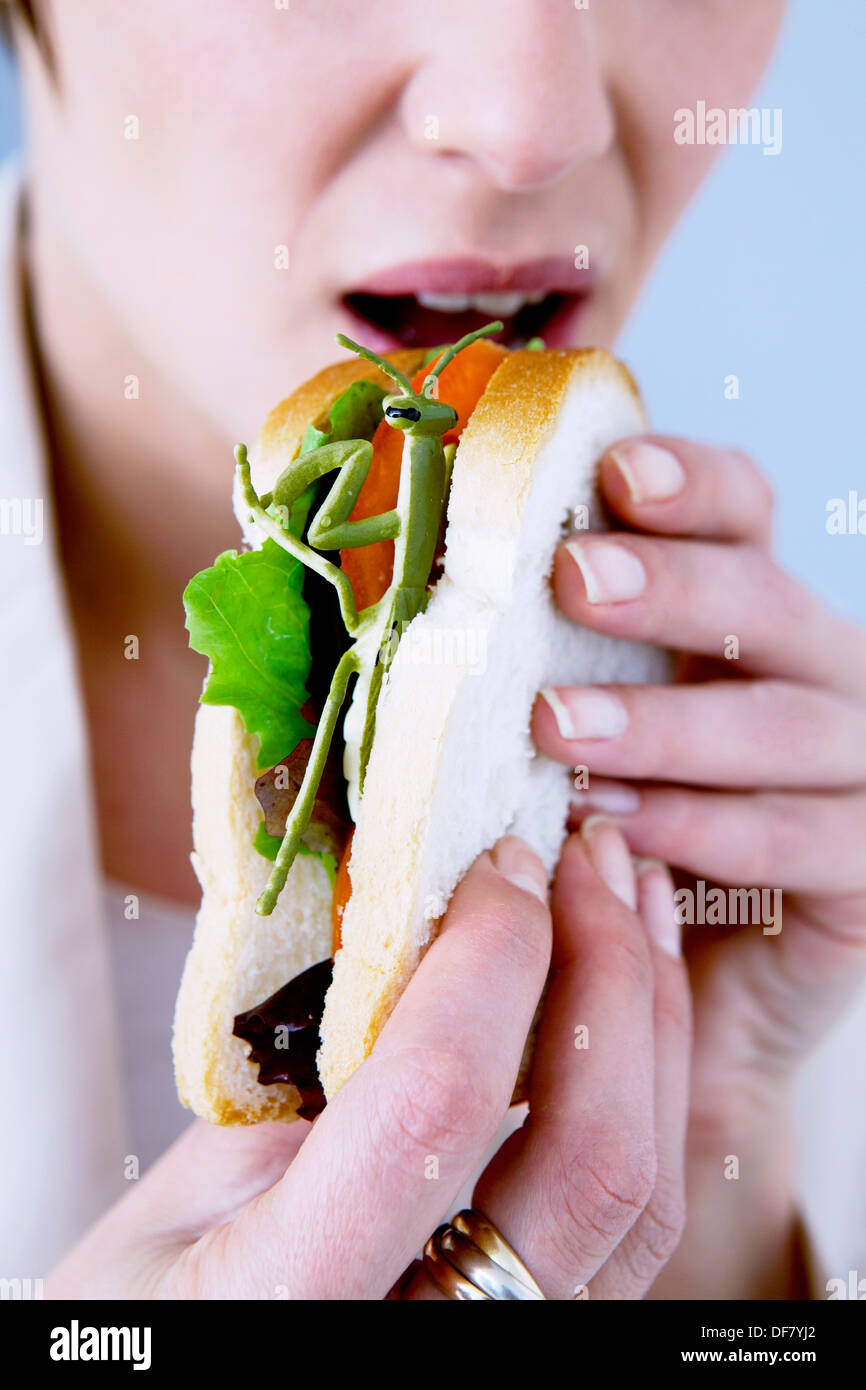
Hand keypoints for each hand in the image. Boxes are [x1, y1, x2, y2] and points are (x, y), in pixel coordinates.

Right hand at [47, 826, 689, 1300]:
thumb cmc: (147, 1320)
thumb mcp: (171, 1208)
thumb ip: (292, 1089)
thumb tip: (415, 935)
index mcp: (298, 1302)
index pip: (434, 1110)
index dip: (487, 962)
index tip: (497, 863)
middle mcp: (441, 1346)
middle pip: (593, 1162)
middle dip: (606, 976)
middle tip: (582, 854)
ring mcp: (516, 1350)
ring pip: (643, 1190)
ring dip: (652, 1017)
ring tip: (631, 892)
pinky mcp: (558, 1327)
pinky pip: (634, 1208)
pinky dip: (651, 1082)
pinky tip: (633, 992)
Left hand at [535, 433, 865, 1294]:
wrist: (685, 1004)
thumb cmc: (601, 851)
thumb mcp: (565, 744)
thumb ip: (525, 673)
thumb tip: (381, 611)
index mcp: (741, 619)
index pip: (744, 514)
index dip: (691, 483)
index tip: (613, 471)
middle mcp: (813, 675)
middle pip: (766, 603)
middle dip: (671, 588)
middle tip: (573, 581)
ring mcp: (854, 768)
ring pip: (785, 723)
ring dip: (671, 722)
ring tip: (562, 730)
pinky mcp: (865, 865)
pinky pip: (804, 838)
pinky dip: (712, 832)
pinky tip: (625, 834)